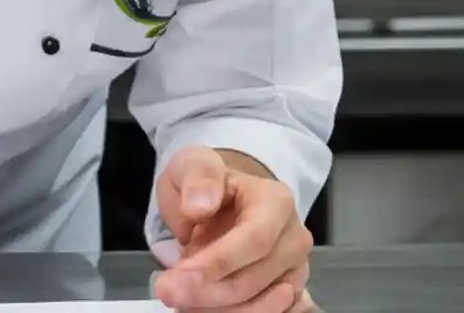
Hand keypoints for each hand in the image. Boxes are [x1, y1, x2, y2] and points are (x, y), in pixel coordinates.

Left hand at [153, 146, 315, 311]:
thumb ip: (198, 178)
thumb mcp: (193, 166)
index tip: (181, 275)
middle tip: (168, 292)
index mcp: (276, 201)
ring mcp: (295, 269)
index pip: (255, 239)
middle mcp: (294, 238)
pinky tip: (206, 309)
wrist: (222, 201)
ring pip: (264, 305)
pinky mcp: (290, 293)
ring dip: (219, 310)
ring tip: (181, 302)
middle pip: (256, 279)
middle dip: (209, 292)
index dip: (219, 262)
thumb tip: (199, 206)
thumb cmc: (206, 185)